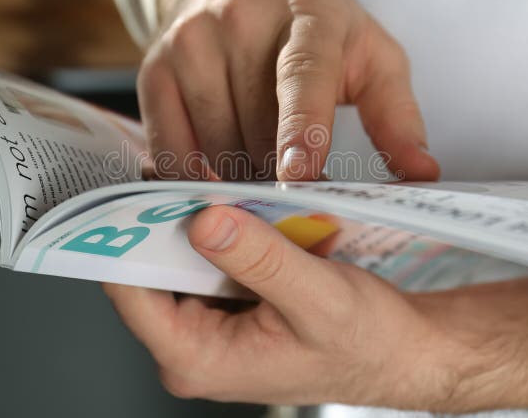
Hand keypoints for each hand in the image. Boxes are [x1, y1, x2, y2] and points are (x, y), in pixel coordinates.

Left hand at [103, 205, 527, 411]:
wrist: (403, 351)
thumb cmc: (368, 342)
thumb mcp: (318, 298)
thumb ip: (260, 259)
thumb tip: (204, 218)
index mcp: (198, 359)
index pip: (131, 290)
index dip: (124, 236)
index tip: (128, 187)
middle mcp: (192, 347)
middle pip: (149, 270)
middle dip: (164, 220)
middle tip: (176, 169)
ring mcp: (209, 327)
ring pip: (178, 260)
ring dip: (195, 221)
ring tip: (210, 181)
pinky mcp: (228, 307)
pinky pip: (207, 258)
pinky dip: (221, 228)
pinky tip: (236, 202)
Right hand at [137, 0, 439, 180]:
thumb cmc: (319, 32)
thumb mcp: (372, 57)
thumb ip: (396, 116)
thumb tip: (420, 175)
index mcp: (311, 9)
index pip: (303, 72)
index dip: (302, 128)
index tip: (301, 178)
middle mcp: (242, 16)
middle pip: (257, 125)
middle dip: (279, 174)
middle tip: (299, 199)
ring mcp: (191, 39)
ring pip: (215, 142)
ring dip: (242, 177)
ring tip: (264, 176)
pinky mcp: (153, 67)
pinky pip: (170, 147)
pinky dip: (197, 175)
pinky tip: (220, 177)